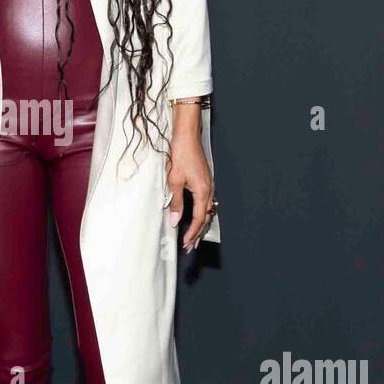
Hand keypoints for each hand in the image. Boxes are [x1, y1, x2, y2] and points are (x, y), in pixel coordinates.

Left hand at [167, 133, 214, 251]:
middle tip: (190, 246)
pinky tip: (196, 215)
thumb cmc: (182, 154)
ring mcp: (208, 184)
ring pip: (207, 210)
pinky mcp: (205, 180)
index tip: (186, 242)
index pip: (199, 219)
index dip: (192, 232)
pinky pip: (205, 202)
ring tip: (193, 236)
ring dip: (200, 224)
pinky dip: (201, 213)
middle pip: (206, 217)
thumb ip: (176, 202)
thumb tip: (175, 219)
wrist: (187, 137)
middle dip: (198, 233)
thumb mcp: (174, 180)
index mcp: (203, 191)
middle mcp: (209, 189)